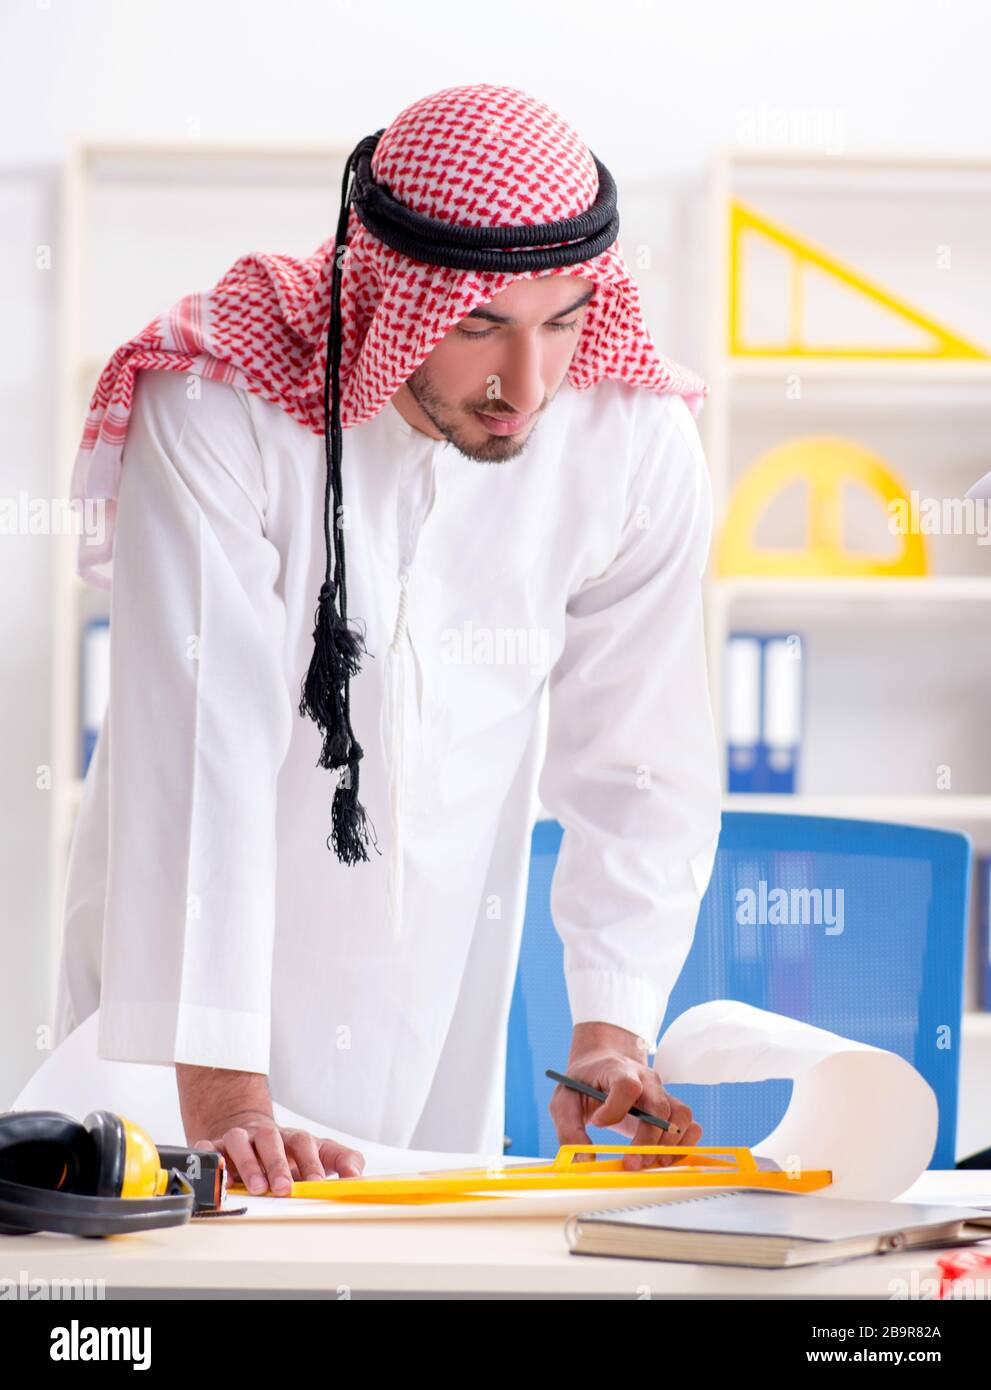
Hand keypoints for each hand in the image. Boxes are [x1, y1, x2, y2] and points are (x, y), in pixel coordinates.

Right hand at [176, 1063, 364, 1195]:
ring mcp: (239, 1139)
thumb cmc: (286, 1151)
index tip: (318, 1183)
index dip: (312, 1163)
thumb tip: (357, 1174)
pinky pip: (208, 1149)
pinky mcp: (214, 1146)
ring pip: (241, 1142)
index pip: (305, 1144)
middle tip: (284, 1188)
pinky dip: (210, 1158)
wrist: (248, 1131)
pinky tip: (216, 1171)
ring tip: (255, 1187)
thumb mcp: (317, 1154)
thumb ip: (341, 1161)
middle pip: (272, 1140)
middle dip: (278, 1164)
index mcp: (292, 1138)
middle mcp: (265, 1135)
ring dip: (248, 1163)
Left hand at [550, 1021, 701, 1171]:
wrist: (603, 1065)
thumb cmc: (584, 1084)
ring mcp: (662, 1093)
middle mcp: (646, 1080)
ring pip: (681, 1116)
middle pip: (659, 1107)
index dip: (615, 1110)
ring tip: (650, 1163)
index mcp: (618, 1070)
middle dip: (647, 1141)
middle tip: (631, 1164)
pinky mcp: (671, 1108)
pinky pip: (691, 1125)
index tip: (598, 1123)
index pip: (627, 1086)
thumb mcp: (565, 1101)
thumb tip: (584, 1163)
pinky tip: (664, 1158)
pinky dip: (684, 1145)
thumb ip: (569, 1130)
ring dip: (670, 1145)